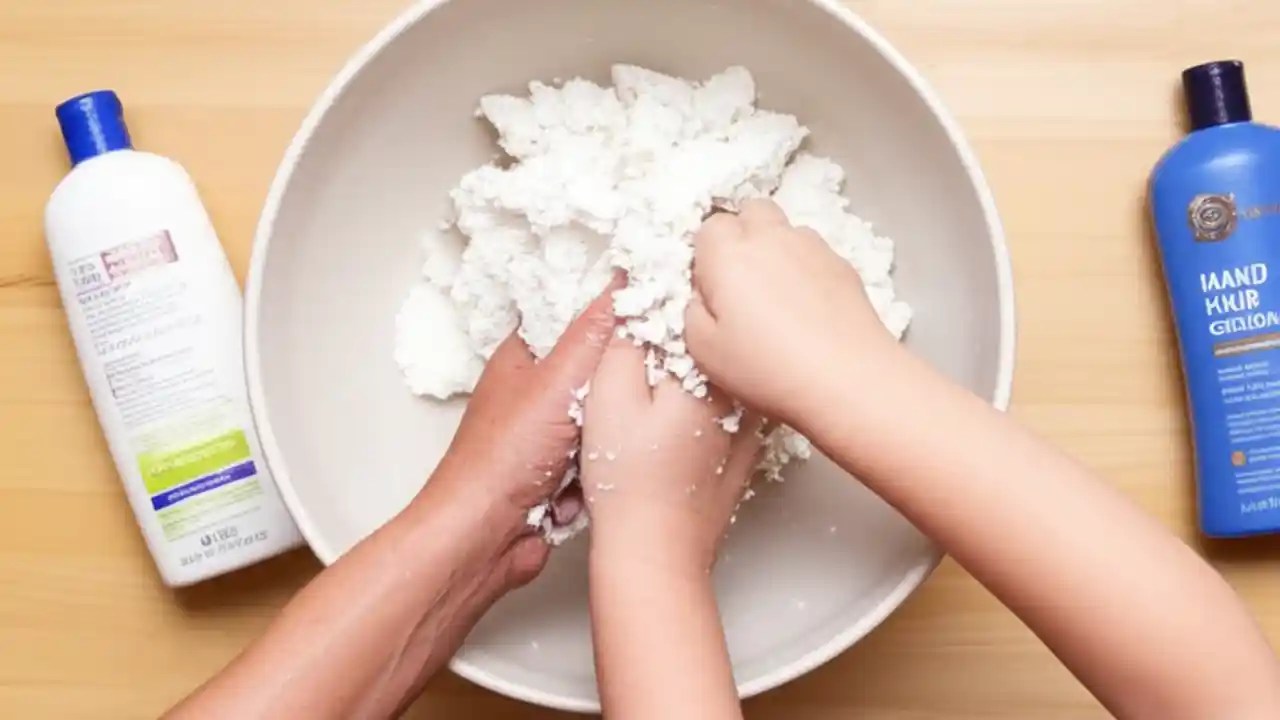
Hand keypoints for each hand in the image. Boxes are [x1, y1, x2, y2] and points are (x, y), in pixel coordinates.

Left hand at [166, 284, 621, 719]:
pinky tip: (576, 490)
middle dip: (613, 396)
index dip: (606, 318)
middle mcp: (532, 395)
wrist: (481, 538)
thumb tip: (622, 282)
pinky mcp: (554, 480)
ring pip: (604, 425)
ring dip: (604, 446)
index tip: (637, 321)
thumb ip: (596, 330)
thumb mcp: (560, 380)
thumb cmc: (500, 460)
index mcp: (523, 357)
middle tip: (612, 404)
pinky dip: (593, 482)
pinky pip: (597, 469)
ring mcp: (543, 440)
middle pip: (597, 376)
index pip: (572, 317)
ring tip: (586, 456)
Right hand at [581, 339, 755, 719]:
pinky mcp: (747, 448)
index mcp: (708, 368)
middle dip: (678, 332)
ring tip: (654, 393)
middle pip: (710, 338)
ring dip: (696, 365)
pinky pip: (729, 403)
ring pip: (721, 371)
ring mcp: (751, 421)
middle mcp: (740, 389)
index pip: (690, 308)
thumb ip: (623, 338)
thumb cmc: (629, 482)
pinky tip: (673, 424)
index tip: (637, 307)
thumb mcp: (607, 395)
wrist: (656, 551)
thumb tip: (634, 296)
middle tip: (638, 354)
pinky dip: (707, 400)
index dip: (658, 302)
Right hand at [685, 199, 897, 424]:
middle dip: (742, 235)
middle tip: (742, 281)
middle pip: (750, 211)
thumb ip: (693, 312)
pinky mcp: (844, 263)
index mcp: (728, 252)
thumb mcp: (703, 351)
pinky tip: (810, 308)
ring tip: (780, 296)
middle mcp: (770, 237)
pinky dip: (805, 269)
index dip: (706, 256)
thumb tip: (704, 296)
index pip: (708, 227)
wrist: (848, 378)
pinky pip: (814, 253)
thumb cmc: (767, 367)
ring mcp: (812, 246)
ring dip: (776, 250)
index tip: (712, 291)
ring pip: (786, 230)